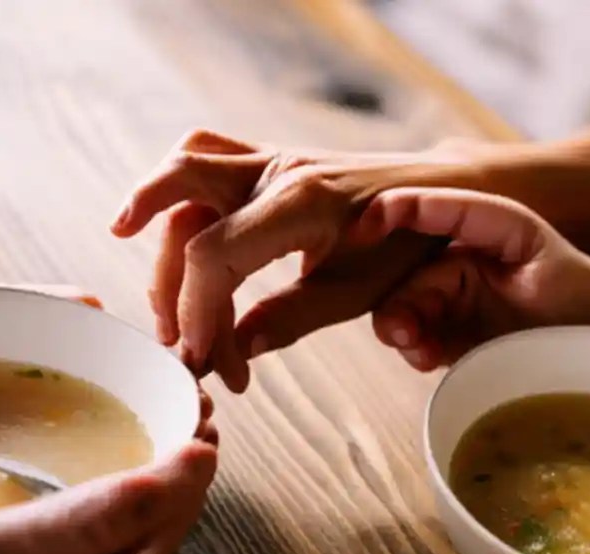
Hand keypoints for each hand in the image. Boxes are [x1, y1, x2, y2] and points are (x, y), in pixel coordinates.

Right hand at [110, 129, 490, 390]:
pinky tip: (146, 221)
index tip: (203, 361)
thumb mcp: (359, 292)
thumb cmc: (408, 243)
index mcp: (301, 204)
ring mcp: (270, 159)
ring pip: (185, 172)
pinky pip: (205, 156)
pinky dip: (170, 186)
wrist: (443, 190)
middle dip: (172, 288)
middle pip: (186, 216)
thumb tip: (236, 350)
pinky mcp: (268, 162)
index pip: (216, 256)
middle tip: (183, 347)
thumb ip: (293, 318)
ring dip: (153, 225)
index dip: (198, 313)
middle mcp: (277, 171)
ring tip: (155, 295)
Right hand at [360, 188, 589, 370]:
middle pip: (403, 275)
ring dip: (401, 328)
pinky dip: (415, 349)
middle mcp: (455, 262)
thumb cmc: (573, 278)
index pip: (420, 212)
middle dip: (395, 300)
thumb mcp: (521, 236)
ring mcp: (452, 302)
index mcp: (472, 226)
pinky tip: (428, 359)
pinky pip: (417, 341)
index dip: (389, 215)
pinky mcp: (453, 339)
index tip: (363, 229)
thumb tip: (405, 204)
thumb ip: (469, 214)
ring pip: (402, 311)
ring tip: (418, 350)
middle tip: (399, 330)